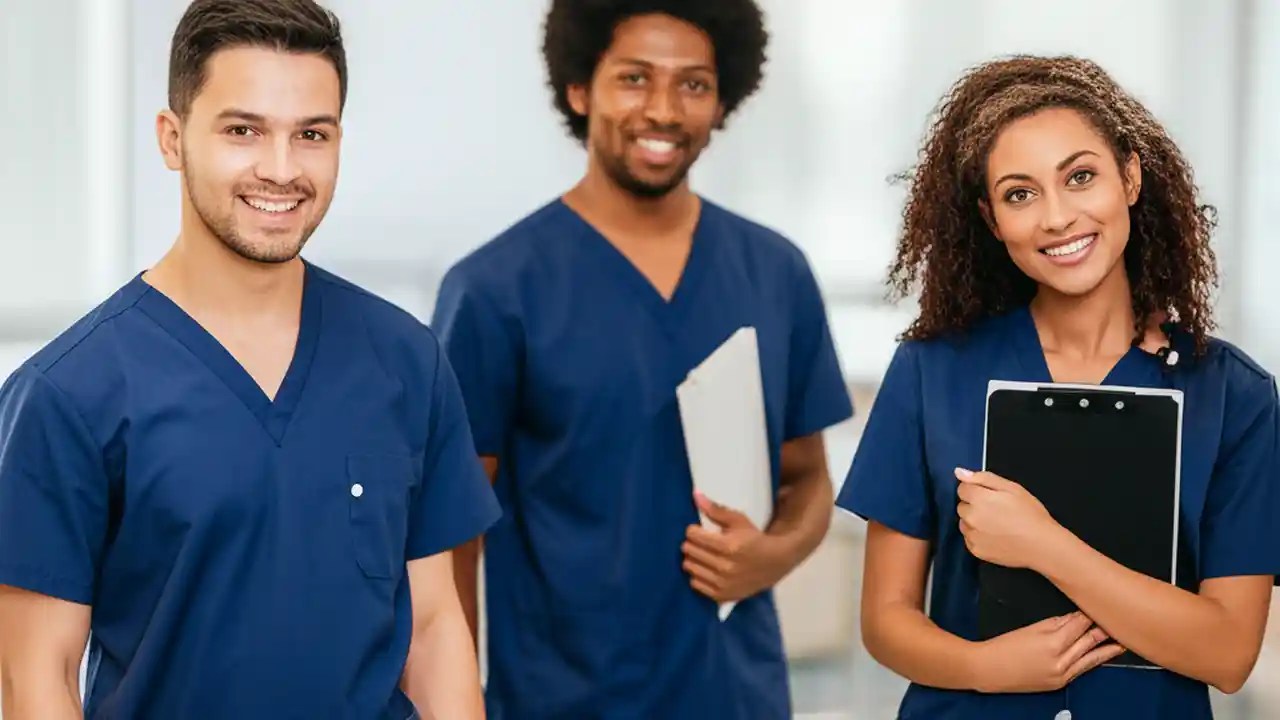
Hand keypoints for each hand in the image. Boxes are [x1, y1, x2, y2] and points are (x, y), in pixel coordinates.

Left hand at [682, 492, 783, 602]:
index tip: (697, 530)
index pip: (694, 536)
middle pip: (689, 551)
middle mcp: (724, 567)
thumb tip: (695, 496)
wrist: (775, 563)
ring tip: (702, 554)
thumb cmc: (754, 538)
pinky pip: (695, 584)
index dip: (693, 530)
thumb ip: (716, 510)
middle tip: (699, 542)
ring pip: (689, 567)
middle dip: (691, 544)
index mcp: (728, 546)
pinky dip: (697, 575)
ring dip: (692, 559)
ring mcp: (722, 584)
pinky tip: (705, 569)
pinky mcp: (722, 596)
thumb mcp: (738, 520)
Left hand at [955, 468, 1061, 569]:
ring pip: (964, 523)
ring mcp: (972, 536)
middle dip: (975, 505)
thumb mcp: (1012, 488)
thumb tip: (960, 472)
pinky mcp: (976, 550)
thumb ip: (983, 478)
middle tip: (996, 510)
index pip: (962, 489)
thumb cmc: (1030, 515)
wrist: (1041, 545)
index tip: (989, 495)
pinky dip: (978, 536)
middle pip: (962, 506)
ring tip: (997, 524)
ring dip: (974, 521)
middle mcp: (971, 518)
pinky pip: (970, 539)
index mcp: (979, 499)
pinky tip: (995, 535)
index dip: (976, 490)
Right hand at [971, 612, 1124, 692]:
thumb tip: (1074, 618)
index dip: (1091, 615)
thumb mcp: (1030, 629)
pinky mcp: (1059, 684)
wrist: (989, 670)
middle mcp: (1061, 661)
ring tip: (1122, 641)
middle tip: (1119, 621)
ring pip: (1091, 659)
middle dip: (1104, 630)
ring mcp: (1062, 675)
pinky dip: (1092, 661)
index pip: (1080, 625)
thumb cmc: (1003, 647)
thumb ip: (1055, 623)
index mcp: (1053, 643)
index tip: (1102, 605)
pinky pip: (1081, 670)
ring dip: (1107, 649)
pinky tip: (1101, 656)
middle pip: (1089, 642)